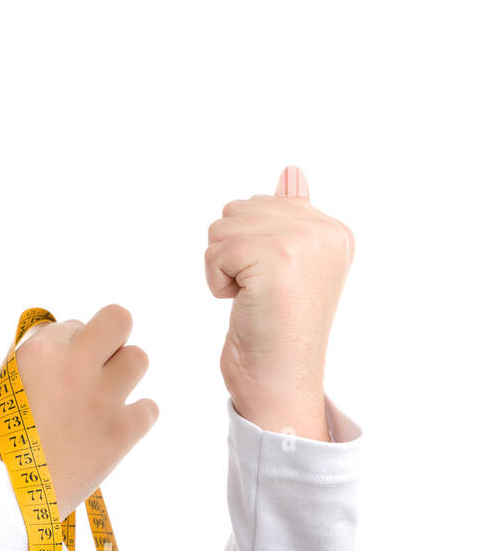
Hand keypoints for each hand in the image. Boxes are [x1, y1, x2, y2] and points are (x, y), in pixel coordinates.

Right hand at [0, 306, 158, 515]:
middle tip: (95, 364)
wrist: (2, 499)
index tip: (56, 368)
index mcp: (38, 353)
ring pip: (138, 359)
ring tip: (103, 396)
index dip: (63, 346)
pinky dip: (135, 415)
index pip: (68, 325)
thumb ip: (23, 369)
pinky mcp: (121, 433)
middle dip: (108, 337)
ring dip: (122, 373)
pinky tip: (113, 426)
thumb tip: (46, 366)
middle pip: (117, 320)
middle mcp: (75, 367)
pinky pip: (149, 409)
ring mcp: (102, 399)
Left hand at [204, 166, 354, 439]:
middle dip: (231, 253)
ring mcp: (305, 243)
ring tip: (252, 297)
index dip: (247, 246)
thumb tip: (290, 170)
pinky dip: (216, 281)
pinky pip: (215, 252)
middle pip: (237, 210)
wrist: (278, 380)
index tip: (273, 282)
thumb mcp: (286, 266)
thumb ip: (291, 216)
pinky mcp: (277, 258)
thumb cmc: (275, 330)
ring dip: (222, 268)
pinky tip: (242, 304)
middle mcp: (327, 232)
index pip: (259, 204)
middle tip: (259, 291)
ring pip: (221, 229)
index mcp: (335, 230)